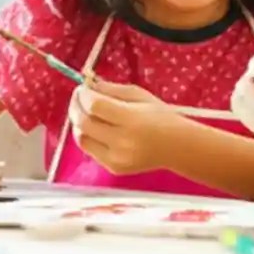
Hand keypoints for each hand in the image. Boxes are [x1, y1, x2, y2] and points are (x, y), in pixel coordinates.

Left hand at [67, 80, 184, 174]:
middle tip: (78, 98)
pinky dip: (88, 137)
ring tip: (85, 113)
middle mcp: (122, 141)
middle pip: (83, 123)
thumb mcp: (140, 95)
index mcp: (131, 119)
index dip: (83, 95)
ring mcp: (117, 158)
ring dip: (78, 123)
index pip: (94, 106)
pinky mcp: (114, 168)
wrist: (178, 147)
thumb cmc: (161, 117)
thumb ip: (112, 90)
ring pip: (82, 139)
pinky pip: (90, 150)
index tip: (82, 88)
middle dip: (75, 107)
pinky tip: (96, 129)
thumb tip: (88, 85)